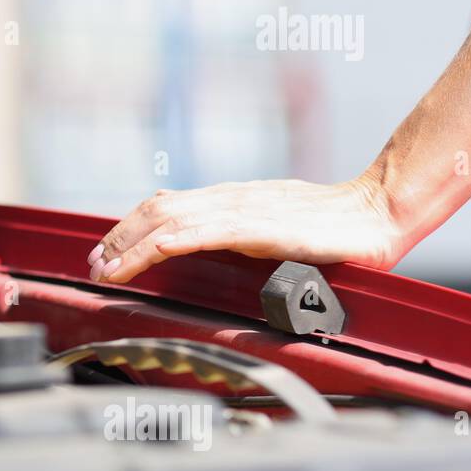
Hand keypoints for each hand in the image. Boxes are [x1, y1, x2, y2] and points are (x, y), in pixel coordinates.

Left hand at [87, 175, 404, 283]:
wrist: (376, 214)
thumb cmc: (335, 229)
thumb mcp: (277, 229)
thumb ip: (245, 235)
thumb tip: (216, 250)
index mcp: (232, 200)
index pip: (166, 206)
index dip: (131, 227)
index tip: (107, 252)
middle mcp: (229, 199)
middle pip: (156, 210)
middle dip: (118, 238)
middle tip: (93, 264)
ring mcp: (239, 211)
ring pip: (165, 222)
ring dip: (127, 248)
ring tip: (103, 270)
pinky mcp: (253, 228)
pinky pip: (191, 234)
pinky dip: (156, 247)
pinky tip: (138, 261)